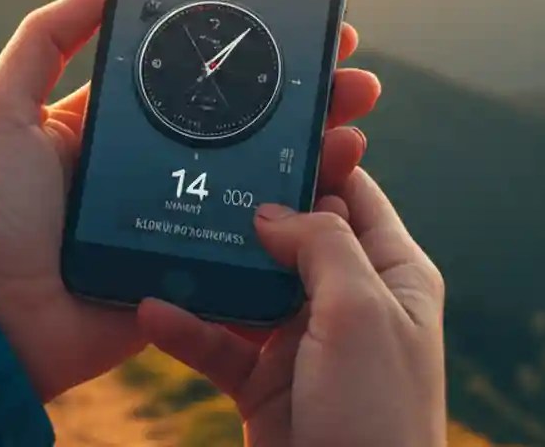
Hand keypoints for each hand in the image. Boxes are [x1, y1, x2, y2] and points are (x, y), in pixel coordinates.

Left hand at [0, 0, 382, 400]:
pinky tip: (337, 171)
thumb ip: (46, 39)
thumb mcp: (0, 111)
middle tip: (346, 61)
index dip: (240, 43)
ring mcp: (180, 210)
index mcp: (111, 121)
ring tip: (355, 109)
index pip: (189, 69)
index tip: (290, 15)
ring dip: (314, 134)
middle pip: (240, 112)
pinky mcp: (197, 259)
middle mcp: (153, 160)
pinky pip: (259, 228)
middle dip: (297, 83)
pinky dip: (304, 201)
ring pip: (261, 165)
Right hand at [139, 168, 447, 446]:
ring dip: (207, 267)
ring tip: (161, 233)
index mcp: (392, 274)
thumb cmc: (377, 416)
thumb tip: (273, 209)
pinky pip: (219, 343)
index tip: (262, 129)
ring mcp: (304, 343)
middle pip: (292, 236)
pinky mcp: (265, 383)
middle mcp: (348, 302)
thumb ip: (321, 245)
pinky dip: (186, 328)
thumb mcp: (359, 314)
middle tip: (197, 174)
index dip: (314, 162)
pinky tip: (152, 311)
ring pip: (247, 286)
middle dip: (245, 210)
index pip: (353, 196)